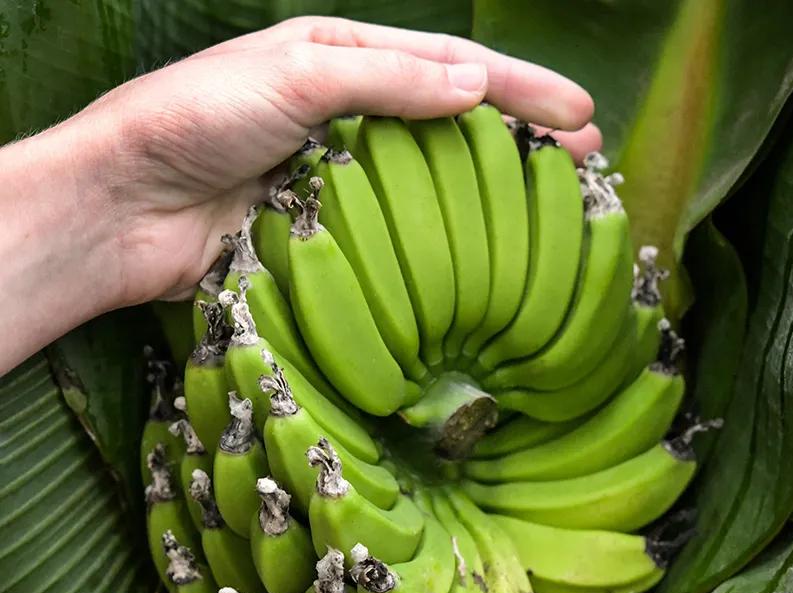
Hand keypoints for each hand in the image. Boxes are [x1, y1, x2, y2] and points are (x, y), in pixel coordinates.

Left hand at [0, 16, 597, 372]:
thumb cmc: (196, 122)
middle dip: (520, 137)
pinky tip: (476, 255)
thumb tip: (474, 86)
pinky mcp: (326, 231)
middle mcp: (348, 114)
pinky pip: (395, 233)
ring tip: (551, 210)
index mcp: (343, 58)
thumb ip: (386, 79)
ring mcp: (339, 177)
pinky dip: (438, 241)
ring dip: (488, 192)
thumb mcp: (294, 75)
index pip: (451, 66)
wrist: (126, 208)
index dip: (520, 88)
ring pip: (430, 182)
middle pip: (452, 123)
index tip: (580, 116)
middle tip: (588, 159)